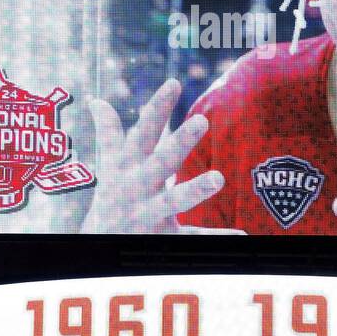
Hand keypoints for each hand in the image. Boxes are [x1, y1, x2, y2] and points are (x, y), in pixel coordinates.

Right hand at [81, 78, 242, 234]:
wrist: (96, 251)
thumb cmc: (110, 200)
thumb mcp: (108, 167)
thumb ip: (108, 134)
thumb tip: (96, 101)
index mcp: (127, 168)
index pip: (142, 133)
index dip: (157, 109)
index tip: (173, 84)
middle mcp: (137, 188)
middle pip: (160, 162)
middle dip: (179, 143)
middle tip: (201, 120)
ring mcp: (149, 214)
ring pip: (173, 201)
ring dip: (195, 189)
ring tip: (219, 178)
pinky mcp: (162, 239)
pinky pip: (192, 239)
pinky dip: (216, 238)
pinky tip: (241, 234)